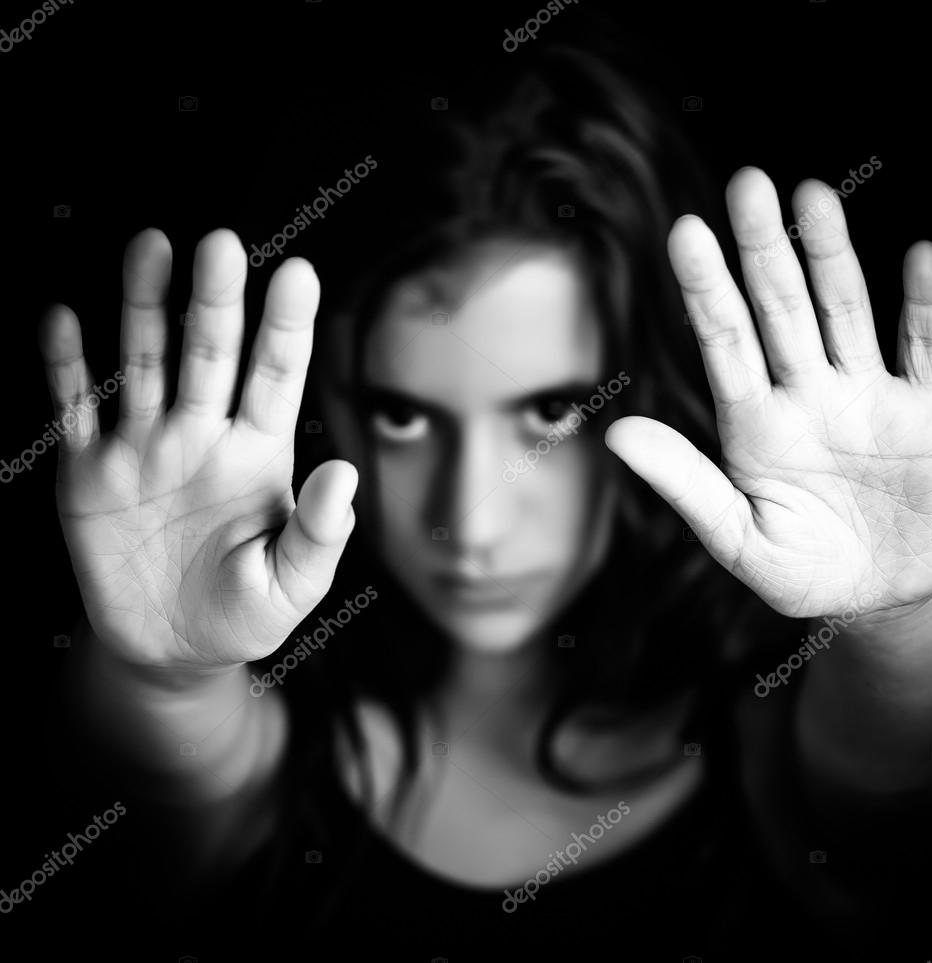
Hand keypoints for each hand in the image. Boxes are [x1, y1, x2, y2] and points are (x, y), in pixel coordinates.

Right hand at [40, 229, 357, 669]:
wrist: (171, 647)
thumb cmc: (245, 613)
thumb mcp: (292, 586)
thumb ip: (320, 534)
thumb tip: (344, 473)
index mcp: (258, 456)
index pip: (276, 378)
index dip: (286, 328)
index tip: (298, 272)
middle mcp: (202, 436)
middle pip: (208, 355)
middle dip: (214, 301)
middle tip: (221, 242)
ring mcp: (143, 448)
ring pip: (143, 364)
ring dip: (144, 308)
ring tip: (150, 246)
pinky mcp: (89, 473)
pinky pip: (74, 411)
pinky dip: (66, 369)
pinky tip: (63, 319)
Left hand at [606, 168, 931, 619]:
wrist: (877, 596)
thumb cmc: (799, 568)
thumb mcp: (736, 537)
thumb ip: (684, 483)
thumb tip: (616, 434)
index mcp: (754, 424)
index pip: (725, 342)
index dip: (707, 290)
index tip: (685, 233)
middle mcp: (805, 395)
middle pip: (780, 309)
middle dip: (764, 249)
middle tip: (746, 183)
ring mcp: (864, 397)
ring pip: (845, 312)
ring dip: (832, 256)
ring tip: (812, 195)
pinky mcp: (925, 413)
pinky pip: (926, 350)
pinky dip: (926, 307)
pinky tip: (919, 257)